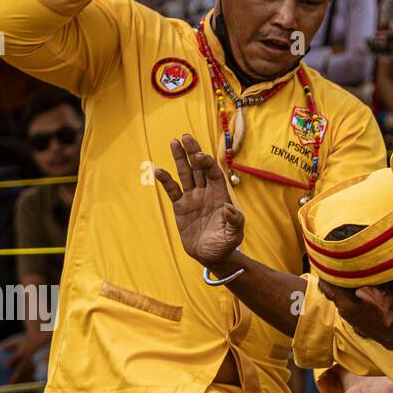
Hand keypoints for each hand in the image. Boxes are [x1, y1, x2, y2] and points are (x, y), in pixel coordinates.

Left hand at [5, 330, 44, 384]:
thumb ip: (8, 346)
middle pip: (21, 368)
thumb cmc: (26, 340)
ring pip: (24, 372)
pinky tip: (20, 383)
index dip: (10, 361)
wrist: (40, 340)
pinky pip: (28, 373)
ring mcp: (30, 362)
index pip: (16, 357)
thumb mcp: (17, 342)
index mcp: (22, 352)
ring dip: (19, 378)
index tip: (4, 366)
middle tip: (9, 382)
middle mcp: (26, 358)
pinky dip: (24, 378)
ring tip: (12, 384)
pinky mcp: (33, 365)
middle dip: (15, 376)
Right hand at [154, 134, 244, 266]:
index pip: (213, 173)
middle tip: (185, 136)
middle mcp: (206, 192)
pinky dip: (165, 180)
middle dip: (193, 152)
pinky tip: (158, 170)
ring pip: (185, 174)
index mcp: (220, 194)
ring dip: (180, 158)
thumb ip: (235, 221)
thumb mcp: (234, 234)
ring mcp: (192, 197)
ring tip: (174, 142)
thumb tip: (228, 208)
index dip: (207, 163)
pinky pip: (172, 190)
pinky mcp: (180, 206)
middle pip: (199, 167)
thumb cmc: (226, 244)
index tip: (200, 157)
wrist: (212, 256)